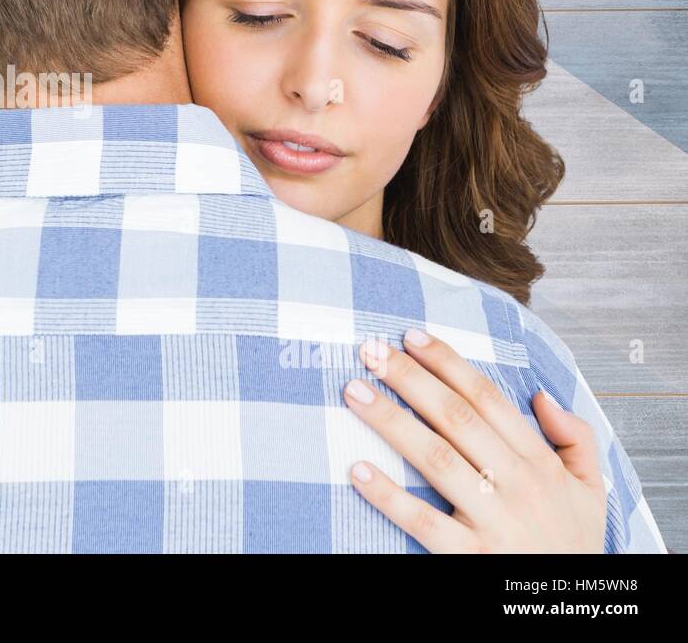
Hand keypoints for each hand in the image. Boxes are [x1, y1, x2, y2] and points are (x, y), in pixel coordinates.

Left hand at [342, 328, 606, 552]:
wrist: (570, 610)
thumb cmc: (571, 545)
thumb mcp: (592, 492)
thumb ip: (576, 439)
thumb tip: (541, 395)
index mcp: (541, 463)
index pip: (487, 399)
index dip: (448, 364)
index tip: (412, 337)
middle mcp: (518, 485)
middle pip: (455, 418)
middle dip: (411, 379)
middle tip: (373, 351)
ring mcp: (494, 521)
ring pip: (436, 458)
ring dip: (391, 421)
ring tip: (355, 392)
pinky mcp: (471, 557)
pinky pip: (424, 522)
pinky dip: (389, 496)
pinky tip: (358, 470)